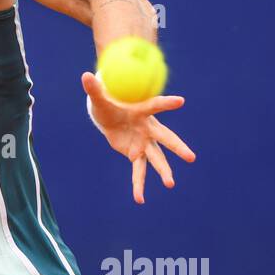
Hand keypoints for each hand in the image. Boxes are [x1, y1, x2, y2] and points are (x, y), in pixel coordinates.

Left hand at [81, 71, 195, 203]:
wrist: (109, 117)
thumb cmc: (108, 102)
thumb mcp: (100, 97)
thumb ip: (94, 89)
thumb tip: (83, 75)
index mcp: (142, 111)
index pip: (156, 105)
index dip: (167, 103)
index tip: (181, 101)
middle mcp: (148, 129)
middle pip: (165, 138)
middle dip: (177, 147)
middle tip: (191, 157)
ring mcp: (144, 143)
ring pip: (156, 158)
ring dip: (163, 171)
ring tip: (170, 184)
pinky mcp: (136, 154)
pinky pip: (138, 171)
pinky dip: (138, 185)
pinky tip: (139, 199)